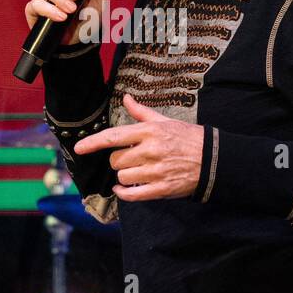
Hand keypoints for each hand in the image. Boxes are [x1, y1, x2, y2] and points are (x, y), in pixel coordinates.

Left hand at [73, 94, 203, 200]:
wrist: (214, 159)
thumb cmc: (188, 137)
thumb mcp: (165, 121)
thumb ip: (141, 112)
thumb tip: (126, 98)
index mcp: (149, 132)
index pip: (114, 137)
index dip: (92, 143)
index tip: (78, 148)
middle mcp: (150, 151)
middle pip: (116, 160)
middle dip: (119, 160)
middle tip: (132, 158)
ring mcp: (156, 171)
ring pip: (122, 177)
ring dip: (124, 176)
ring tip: (138, 171)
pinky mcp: (161, 189)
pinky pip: (132, 194)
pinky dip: (124, 193)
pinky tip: (123, 190)